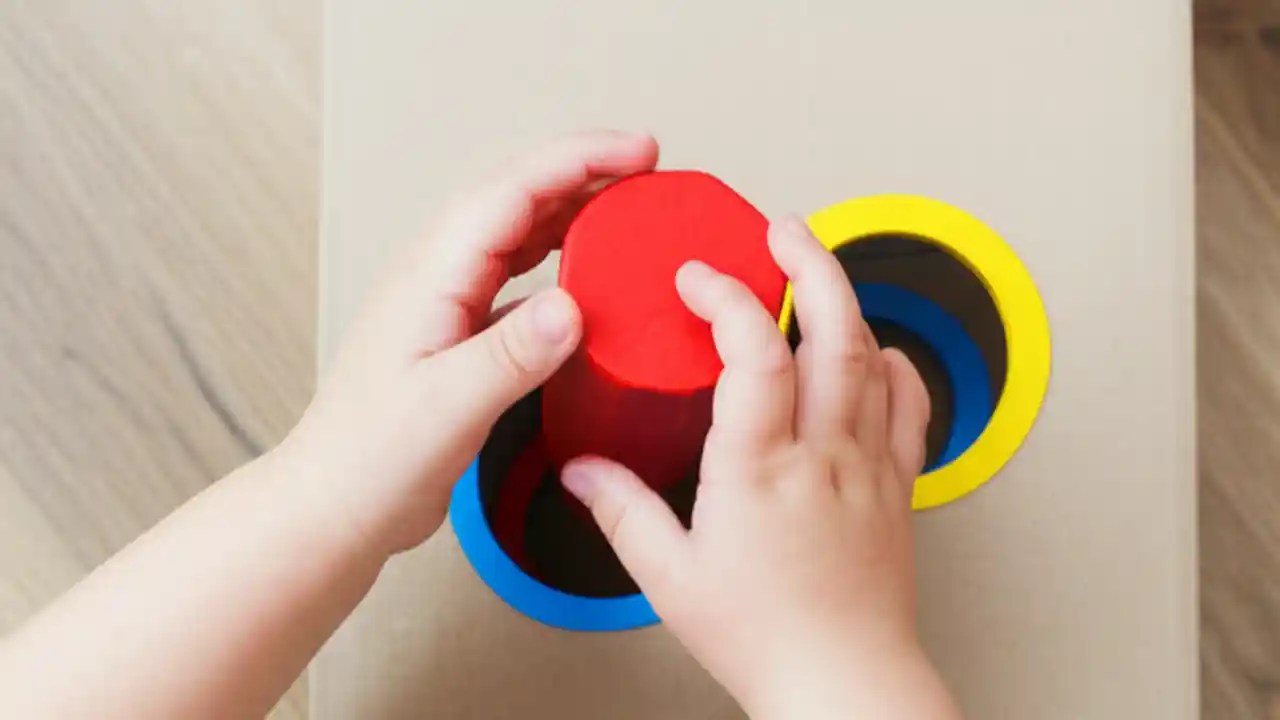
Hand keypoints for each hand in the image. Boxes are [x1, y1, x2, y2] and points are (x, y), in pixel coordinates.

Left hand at [285, 131, 658, 553]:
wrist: (335, 506)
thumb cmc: (373, 459)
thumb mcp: (446, 408)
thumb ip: (510, 356)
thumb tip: (572, 308)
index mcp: (432, 276)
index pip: (513, 191)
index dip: (579, 161)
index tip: (640, 152)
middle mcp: (439, 275)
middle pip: (518, 196)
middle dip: (584, 170)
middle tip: (649, 168)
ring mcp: (448, 302)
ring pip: (518, 232)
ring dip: (573, 209)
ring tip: (629, 206)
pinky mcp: (459, 333)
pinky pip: (517, 276)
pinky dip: (560, 261)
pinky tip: (589, 276)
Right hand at [561, 217, 961, 717]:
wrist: (844, 686)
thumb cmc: (764, 638)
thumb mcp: (670, 577)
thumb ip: (622, 513)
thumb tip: (582, 471)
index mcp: (759, 470)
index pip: (754, 354)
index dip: (726, 298)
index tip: (696, 278)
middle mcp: (822, 455)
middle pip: (833, 332)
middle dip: (811, 265)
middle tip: (782, 230)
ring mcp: (868, 466)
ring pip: (872, 358)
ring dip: (846, 301)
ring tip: (818, 271)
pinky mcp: (897, 486)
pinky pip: (911, 407)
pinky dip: (895, 365)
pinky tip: (876, 353)